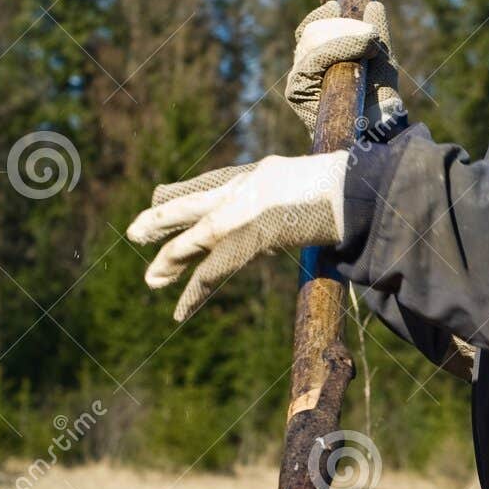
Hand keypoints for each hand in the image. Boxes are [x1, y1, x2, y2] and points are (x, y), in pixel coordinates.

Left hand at [126, 152, 348, 321]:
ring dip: (171, 260)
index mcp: (264, 175)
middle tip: (136, 232)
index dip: (194, 199)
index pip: (220, 185)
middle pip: (195, 204)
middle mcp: (246, 188)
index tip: (167, 200)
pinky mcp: (242, 237)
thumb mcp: (323, 189)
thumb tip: (305, 227)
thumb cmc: (353, 190)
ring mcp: (241, 210)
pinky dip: (196, 294)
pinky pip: (212, 274)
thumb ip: (301, 208)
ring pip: (194, 239)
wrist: (352, 190)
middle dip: (164, 218)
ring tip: (151, 279)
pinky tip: (180, 312)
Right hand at [287, 0, 406, 143]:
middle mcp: (304, 68)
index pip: (311, 29)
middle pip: (311, 32)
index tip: (336, 4)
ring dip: (344, 36)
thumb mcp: (381, 57)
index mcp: (318, 58)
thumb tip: (374, 4)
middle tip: (371, 34)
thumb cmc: (379, 95)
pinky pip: (312, 60)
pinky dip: (337, 48)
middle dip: (342, 26)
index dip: (322, 15)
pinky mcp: (297, 92)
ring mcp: (299, 80)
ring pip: (311, 42)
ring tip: (372, 44)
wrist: (380, 126)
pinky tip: (362, 48)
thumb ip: (375, 31)